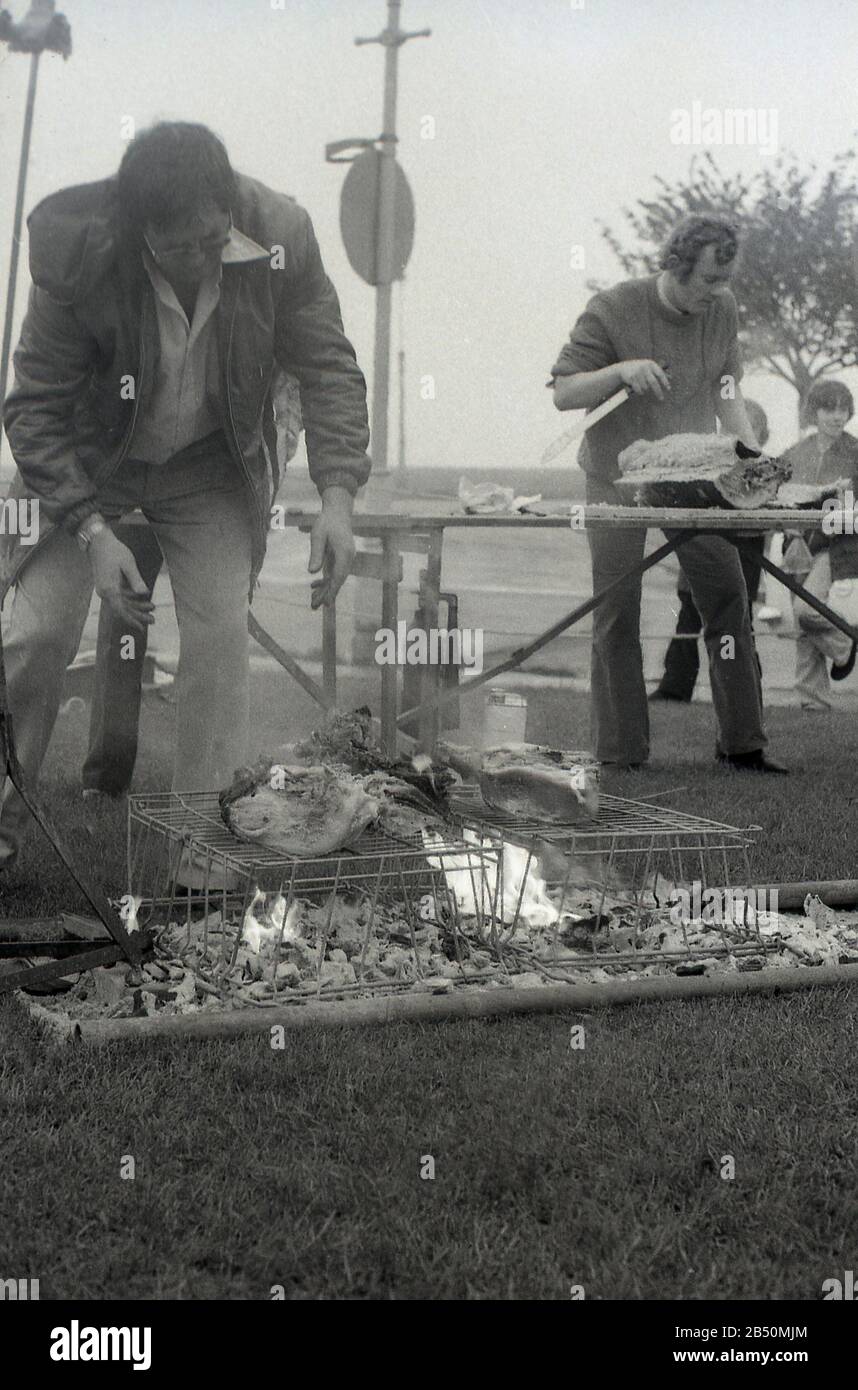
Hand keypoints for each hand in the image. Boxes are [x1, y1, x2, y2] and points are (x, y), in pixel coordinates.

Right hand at [89, 529, 154, 629]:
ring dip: (136, 607)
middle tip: (153, 619)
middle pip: (123, 609)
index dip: (131, 620)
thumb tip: (144, 594)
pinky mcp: (108, 585)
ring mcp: (105, 589)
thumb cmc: (114, 551)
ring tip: (152, 607)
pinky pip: (120, 596)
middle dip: (138, 615)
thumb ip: (136, 580)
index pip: (121, 610)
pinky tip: (142, 598)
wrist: (98, 542)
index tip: (141, 628)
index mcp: (109, 589)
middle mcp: (105, 592)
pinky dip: (131, 599)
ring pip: (123, 603)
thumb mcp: (128, 564)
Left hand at [308, 487, 355, 609]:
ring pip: (335, 578)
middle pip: (338, 580)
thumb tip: (312, 572)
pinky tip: (314, 587)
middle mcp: (348, 558)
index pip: (339, 575)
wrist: (338, 511)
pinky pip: (334, 572)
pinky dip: (325, 581)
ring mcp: (346, 559)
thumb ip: (316, 554)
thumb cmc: (327, 522)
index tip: (327, 603)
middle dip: (327, 595)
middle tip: (315, 607)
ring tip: (313, 603)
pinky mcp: (341, 558)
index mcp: (344, 553)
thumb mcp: (318, 536)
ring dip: (325, 590)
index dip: (333, 590)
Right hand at [619, 359, 670, 399]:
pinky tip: (637, 388)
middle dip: (658, 392)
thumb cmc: (639, 369)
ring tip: (641, 386)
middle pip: (654, 382)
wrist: (622, 368)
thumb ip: (658, 372)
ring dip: (645, 390)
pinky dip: (640, 392)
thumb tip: (671, 377)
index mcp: (651, 364)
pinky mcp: (631, 378)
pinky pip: (639, 389)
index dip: (665, 382)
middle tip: (661, 398)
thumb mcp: (649, 367)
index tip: (669, 389)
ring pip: (645, 388)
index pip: (660, 374)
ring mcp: (637, 373)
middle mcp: (644, 367)